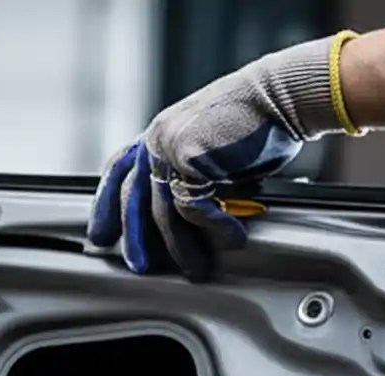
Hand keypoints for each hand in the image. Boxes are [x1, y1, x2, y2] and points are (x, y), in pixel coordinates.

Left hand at [87, 32, 361, 281]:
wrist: (281, 96)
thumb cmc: (258, 125)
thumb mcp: (215, 154)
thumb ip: (195, 177)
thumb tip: (192, 218)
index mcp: (160, 134)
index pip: (121, 171)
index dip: (108, 203)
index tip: (103, 232)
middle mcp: (158, 137)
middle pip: (133, 197)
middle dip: (135, 236)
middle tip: (138, 266)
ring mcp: (169, 144)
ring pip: (164, 210)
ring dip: (182, 246)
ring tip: (198, 269)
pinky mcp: (188, 154)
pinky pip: (194, 205)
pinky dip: (215, 227)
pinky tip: (233, 239)